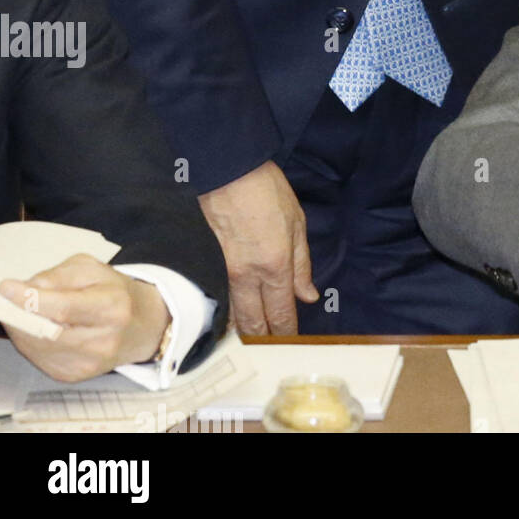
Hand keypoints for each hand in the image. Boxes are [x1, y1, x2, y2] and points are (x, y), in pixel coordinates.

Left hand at [0, 254, 169, 381]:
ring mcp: (87, 364)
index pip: (65, 307)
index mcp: (113, 307)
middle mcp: (102, 341)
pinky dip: (29, 342)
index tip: (7, 288)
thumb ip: (60, 275)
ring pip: (36, 348)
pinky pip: (38, 359)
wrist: (142, 327)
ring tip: (23, 311)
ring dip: (21, 328)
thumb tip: (27, 288)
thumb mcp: (95, 270)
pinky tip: (36, 328)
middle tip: (7, 300)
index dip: (31, 299)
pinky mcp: (74, 376)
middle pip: (46, 333)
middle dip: (19, 315)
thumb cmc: (117, 294)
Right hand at [197, 160, 318, 334]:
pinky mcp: (210, 264)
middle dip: (265, 338)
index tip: (293, 340)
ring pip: (234, 315)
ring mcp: (225, 272)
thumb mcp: (297, 223)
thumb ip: (302, 265)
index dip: (287, 331)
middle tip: (274, 346)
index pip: (282, 313)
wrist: (229, 172)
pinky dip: (229, 312)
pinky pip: (221, 298)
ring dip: (246, 330)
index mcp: (276, 265)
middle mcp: (248, 276)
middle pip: (255, 322)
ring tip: (256, 337)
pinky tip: (234, 316)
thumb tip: (309, 295)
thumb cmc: (268, 191)